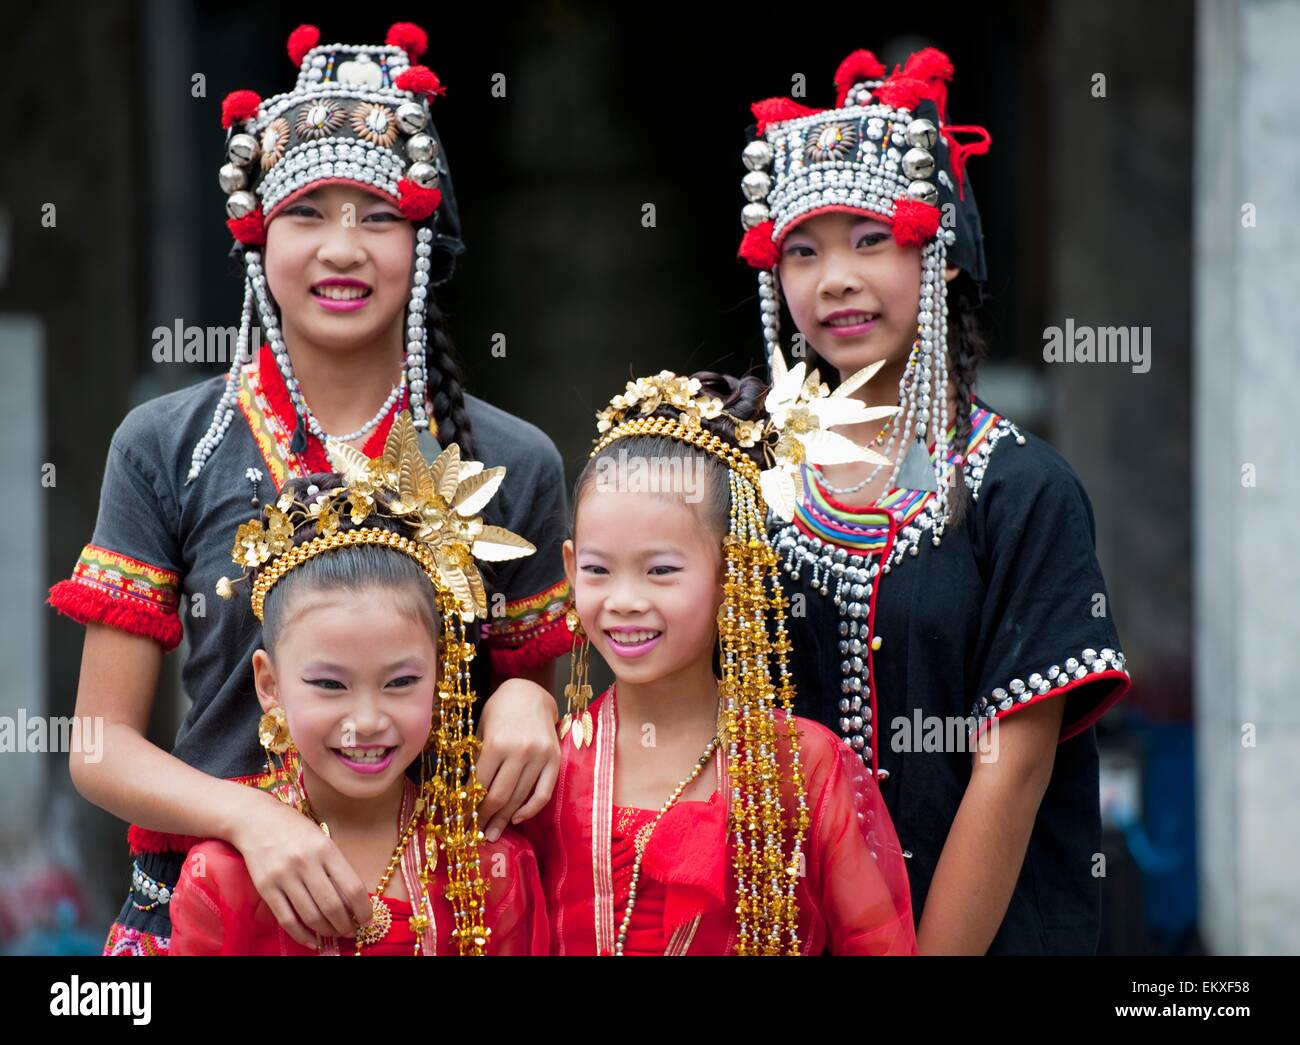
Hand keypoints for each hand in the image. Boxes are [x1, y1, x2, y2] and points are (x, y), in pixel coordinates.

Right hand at [229, 790, 371, 948]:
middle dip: (346, 925)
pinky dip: (302, 935)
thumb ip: (336, 865)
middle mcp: (306, 863)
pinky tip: (312, 940)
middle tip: (351, 931)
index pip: (352, 887)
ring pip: (311, 916)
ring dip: (327, 931)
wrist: (255, 820)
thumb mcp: (322, 838)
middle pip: (332, 906)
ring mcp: (284, 877)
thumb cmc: (294, 828)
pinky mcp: (266, 889)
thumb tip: (353, 899)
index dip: (363, 909)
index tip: (367, 919)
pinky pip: (287, 919)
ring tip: (335, 934)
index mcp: (325, 849)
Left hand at [476, 677, 560, 840]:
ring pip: (520, 798)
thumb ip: (478, 760)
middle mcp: (520, 751)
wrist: (529, 693)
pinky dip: (531, 809)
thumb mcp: (481, 730)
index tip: (461, 820)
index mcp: (497, 744)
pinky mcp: (555, 759)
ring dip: (505, 819)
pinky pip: (544, 792)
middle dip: (485, 818)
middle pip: (500, 796)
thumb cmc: (498, 711)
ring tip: (493, 833)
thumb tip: (468, 795)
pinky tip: (518, 819)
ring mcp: (540, 756)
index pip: (480, 785)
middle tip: (476, 833)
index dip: (469, 806)